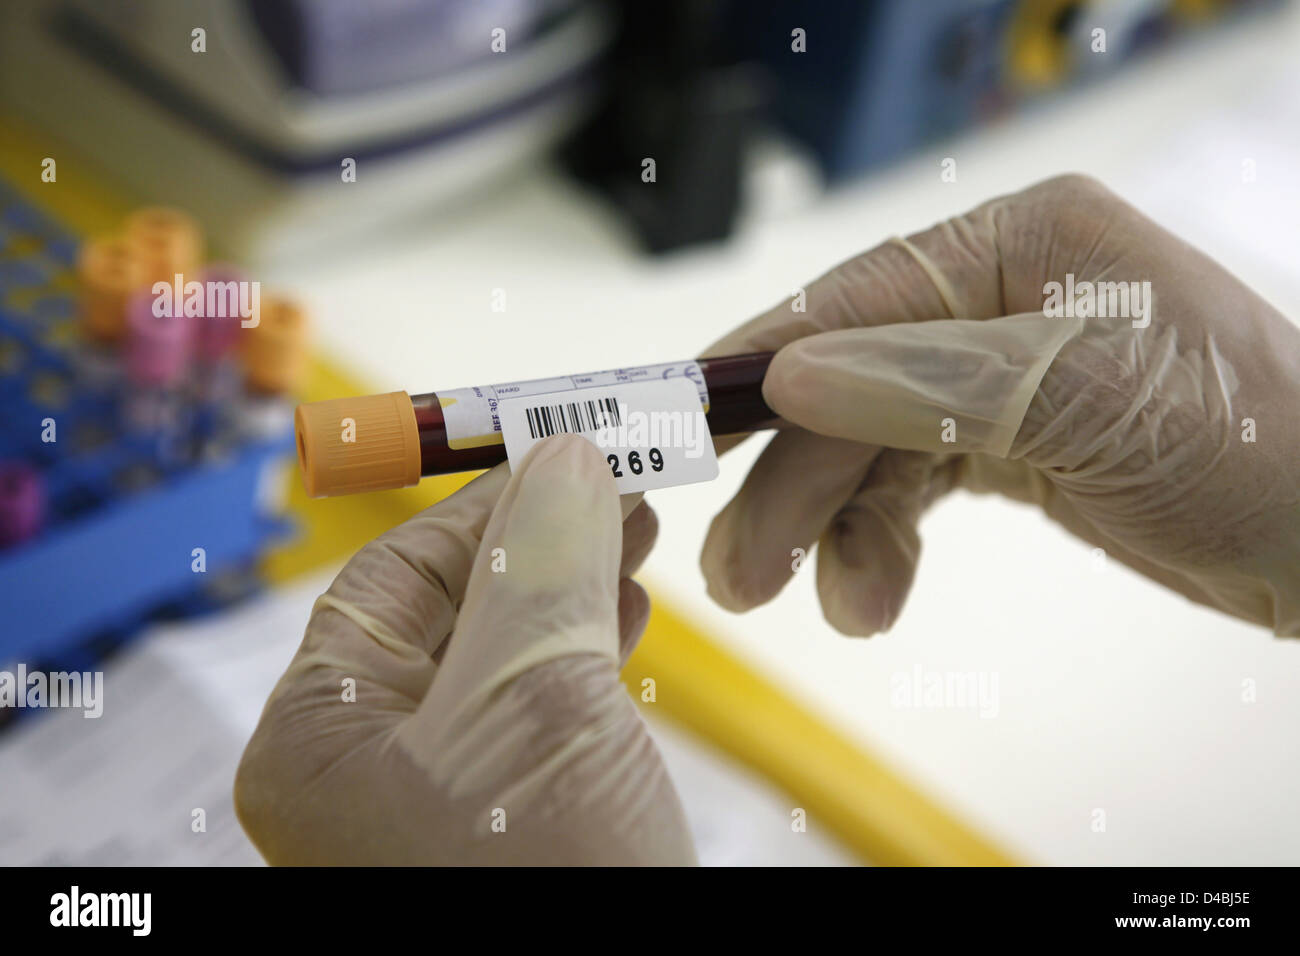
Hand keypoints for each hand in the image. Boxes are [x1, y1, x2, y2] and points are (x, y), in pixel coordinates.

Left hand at [236, 435, 695, 863]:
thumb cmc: (545, 879)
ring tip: (634, 535)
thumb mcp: (534, 699)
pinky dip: (581, 652)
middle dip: (537, 540)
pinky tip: (622, 615)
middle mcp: (365, 769)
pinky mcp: (511, 824)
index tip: (562, 450)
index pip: (394, 578)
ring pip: (500, 657)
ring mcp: (439, 802)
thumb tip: (562, 456)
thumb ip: (539, 566)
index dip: (482, 505)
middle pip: (449, 611)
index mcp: (321, 738)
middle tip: (615, 482)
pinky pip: (535, 712)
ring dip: (568, 586)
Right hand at [702, 174, 1299, 636]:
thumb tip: (788, 376)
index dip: (757, 368)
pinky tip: (872, 592)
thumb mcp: (1090, 405)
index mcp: (1021, 245)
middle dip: (793, 484)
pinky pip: (907, 486)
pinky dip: (880, 541)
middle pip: (847, 387)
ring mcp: (998, 373)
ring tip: (828, 604)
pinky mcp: (1006, 442)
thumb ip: (928, 382)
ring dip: (833, 528)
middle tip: (742, 574)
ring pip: (867, 447)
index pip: (853, 302)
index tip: (680, 428)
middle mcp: (998, 298)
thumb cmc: (1254, 449)